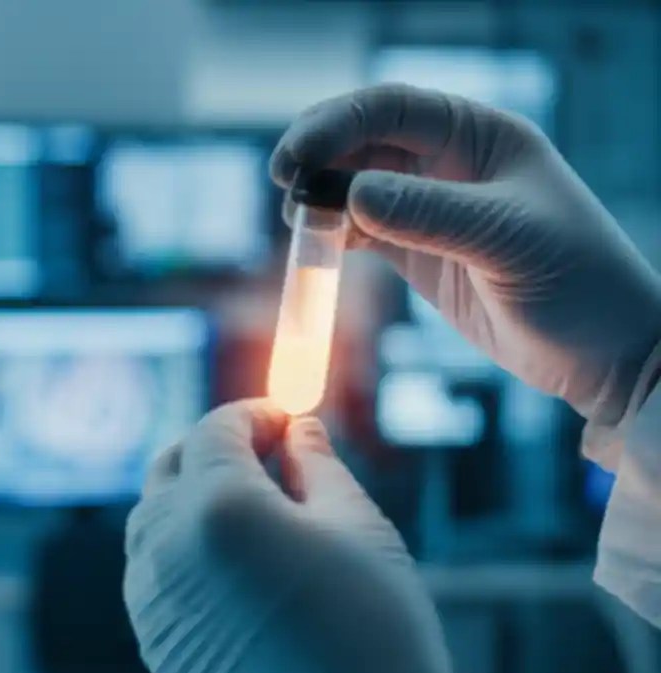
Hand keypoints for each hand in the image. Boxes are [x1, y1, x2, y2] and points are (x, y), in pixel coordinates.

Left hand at [124, 400, 452, 672]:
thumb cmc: (374, 625)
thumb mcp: (356, 525)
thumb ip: (314, 464)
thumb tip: (295, 428)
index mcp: (220, 507)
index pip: (216, 431)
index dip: (251, 415)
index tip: (283, 419)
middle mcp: (169, 546)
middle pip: (169, 466)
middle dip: (209, 446)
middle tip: (258, 450)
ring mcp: (152, 597)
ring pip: (149, 517)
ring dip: (187, 494)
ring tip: (245, 502)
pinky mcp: (154, 639)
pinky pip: (148, 571)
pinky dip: (175, 546)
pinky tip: (223, 557)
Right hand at [272, 84, 660, 457]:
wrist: (602, 354)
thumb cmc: (577, 286)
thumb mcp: (506, 242)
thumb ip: (429, 214)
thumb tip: (351, 194)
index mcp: (481, 136)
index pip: (392, 108)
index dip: (335, 124)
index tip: (294, 159)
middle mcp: (451, 162)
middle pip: (362, 140)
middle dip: (316, 155)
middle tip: (281, 185)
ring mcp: (430, 207)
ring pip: (353, 184)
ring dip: (318, 198)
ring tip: (294, 223)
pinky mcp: (417, 251)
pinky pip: (358, 231)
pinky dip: (330, 236)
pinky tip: (313, 249)